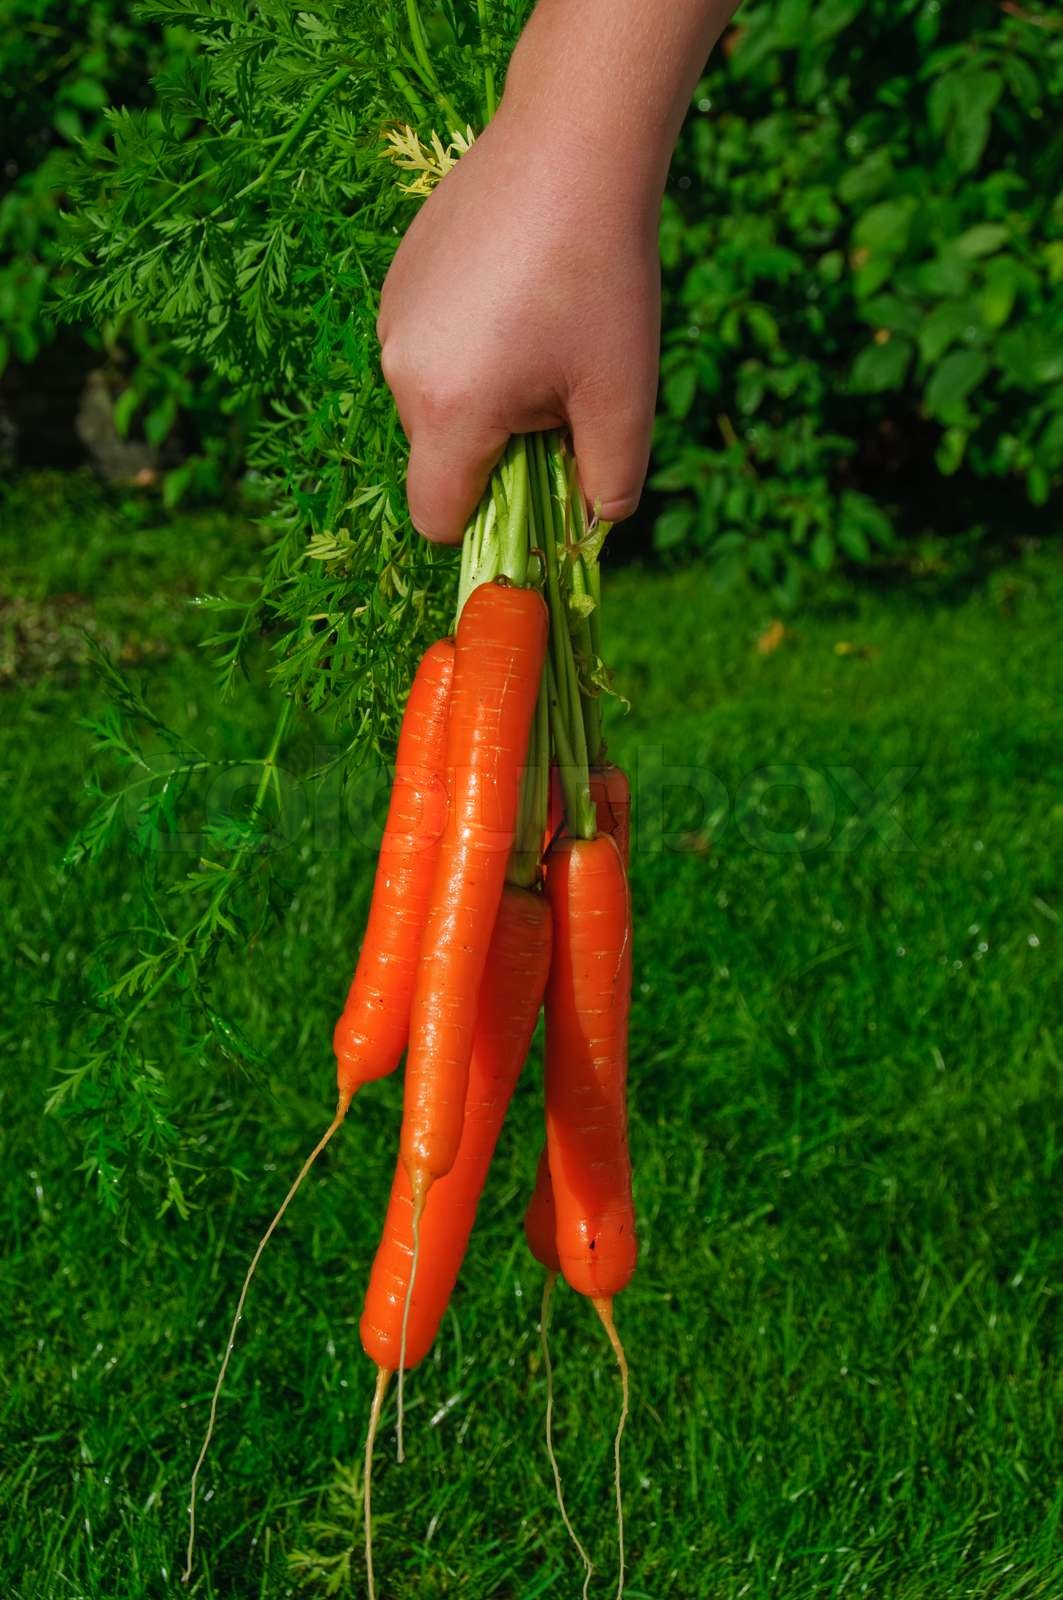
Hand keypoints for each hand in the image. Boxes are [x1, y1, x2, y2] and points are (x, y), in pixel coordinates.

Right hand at [377, 109, 660, 542]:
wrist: (572, 143)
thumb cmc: (603, 277)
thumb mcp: (625, 397)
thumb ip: (612, 482)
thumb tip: (596, 524)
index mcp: (450, 411)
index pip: (437, 518)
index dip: (485, 524)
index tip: (534, 490)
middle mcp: (400, 371)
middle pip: (440, 458)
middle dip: (496, 450)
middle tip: (558, 391)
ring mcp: (392, 320)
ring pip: (434, 402)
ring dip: (482, 397)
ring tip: (540, 331)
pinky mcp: (398, 280)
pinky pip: (427, 348)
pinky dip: (468, 348)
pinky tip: (516, 294)